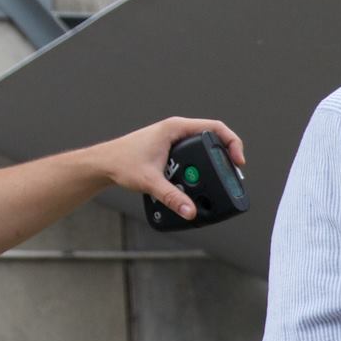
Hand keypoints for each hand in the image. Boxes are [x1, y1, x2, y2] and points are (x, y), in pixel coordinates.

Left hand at [88, 117, 245, 220]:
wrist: (102, 163)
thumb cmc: (120, 162)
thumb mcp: (149, 181)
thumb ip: (172, 197)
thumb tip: (190, 211)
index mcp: (175, 128)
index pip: (215, 128)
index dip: (232, 143)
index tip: (238, 161)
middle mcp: (176, 131)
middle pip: (213, 139)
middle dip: (225, 157)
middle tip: (230, 174)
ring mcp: (173, 139)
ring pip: (204, 147)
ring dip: (212, 164)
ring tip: (214, 180)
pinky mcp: (170, 149)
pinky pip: (194, 154)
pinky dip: (201, 166)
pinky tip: (198, 180)